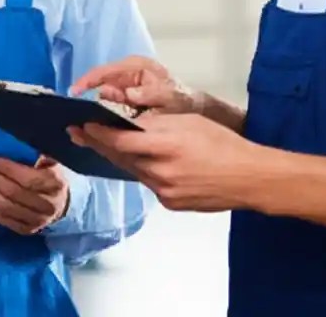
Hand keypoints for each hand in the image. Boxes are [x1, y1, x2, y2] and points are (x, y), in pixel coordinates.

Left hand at [0, 156, 69, 234]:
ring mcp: (38, 220)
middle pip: (12, 192)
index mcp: (54, 183)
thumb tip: (18, 141)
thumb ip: (38, 153)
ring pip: (6, 207)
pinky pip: (4, 220)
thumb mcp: (51, 161)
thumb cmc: (51, 175)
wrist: (64, 204)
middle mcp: (47, 204)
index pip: (26, 178)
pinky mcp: (27, 230)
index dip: (5, 168)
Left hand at [69, 112, 262, 212]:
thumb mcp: (189, 122)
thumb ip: (158, 124)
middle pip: (120, 158)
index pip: (120, 141)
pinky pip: (149, 183)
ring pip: (133, 171)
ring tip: (101, 144)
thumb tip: (131, 124)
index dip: (98, 133)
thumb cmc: (224, 144)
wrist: (249, 178)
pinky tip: (141, 162)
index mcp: (166, 146)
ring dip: (118, 158)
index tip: (81, 124)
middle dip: (97, 144)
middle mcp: (161, 172)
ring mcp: (164, 191)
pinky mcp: (170, 203)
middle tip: (76, 133)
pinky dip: (143, 171)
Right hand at [71, 55, 200, 114]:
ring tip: (80, 118)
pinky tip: (95, 122)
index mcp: (137, 67)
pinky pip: (109, 100)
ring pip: (102, 92)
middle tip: (72, 111)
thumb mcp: (169, 98)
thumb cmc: (181, 100)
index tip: (75, 93)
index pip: (106, 70)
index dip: (88, 81)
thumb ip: (150, 95)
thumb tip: (128, 94)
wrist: (193, 109)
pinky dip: (102, 110)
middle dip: (86, 93)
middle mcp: (128, 71)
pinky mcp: (126, 96)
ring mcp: (126, 83)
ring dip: (93, 104)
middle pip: (100, 80)